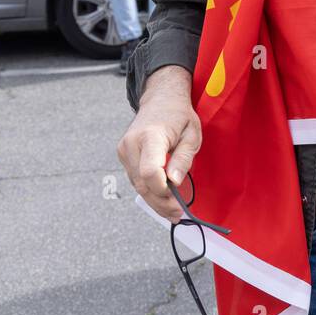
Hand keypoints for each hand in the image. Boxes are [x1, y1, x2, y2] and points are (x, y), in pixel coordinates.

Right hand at [117, 65, 201, 222]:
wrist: (160, 99)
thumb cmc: (179, 116)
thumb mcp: (192, 135)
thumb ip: (183, 159)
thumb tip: (174, 183)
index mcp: (150, 136)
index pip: (149, 171)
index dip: (163, 190)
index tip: (178, 201)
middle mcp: (131, 144)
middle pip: (142, 183)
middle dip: (161, 202)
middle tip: (178, 215)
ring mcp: (124, 150)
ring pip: (137, 185)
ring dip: (155, 200)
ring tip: (173, 212)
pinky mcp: (123, 155)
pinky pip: (136, 179)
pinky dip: (149, 191)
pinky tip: (163, 200)